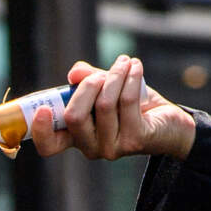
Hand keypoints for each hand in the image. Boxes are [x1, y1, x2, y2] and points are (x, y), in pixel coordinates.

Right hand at [27, 56, 196, 161]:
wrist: (169, 122)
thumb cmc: (132, 105)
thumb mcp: (105, 89)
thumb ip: (86, 79)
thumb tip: (73, 75)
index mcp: (77, 136)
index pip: (50, 145)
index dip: (41, 130)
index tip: (43, 108)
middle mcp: (91, 147)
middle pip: (74, 117)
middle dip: (87, 85)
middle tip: (101, 74)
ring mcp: (112, 147)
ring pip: (104, 104)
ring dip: (114, 75)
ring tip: (124, 63)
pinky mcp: (135, 140)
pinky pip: (127, 102)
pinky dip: (131, 78)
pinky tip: (136, 67)